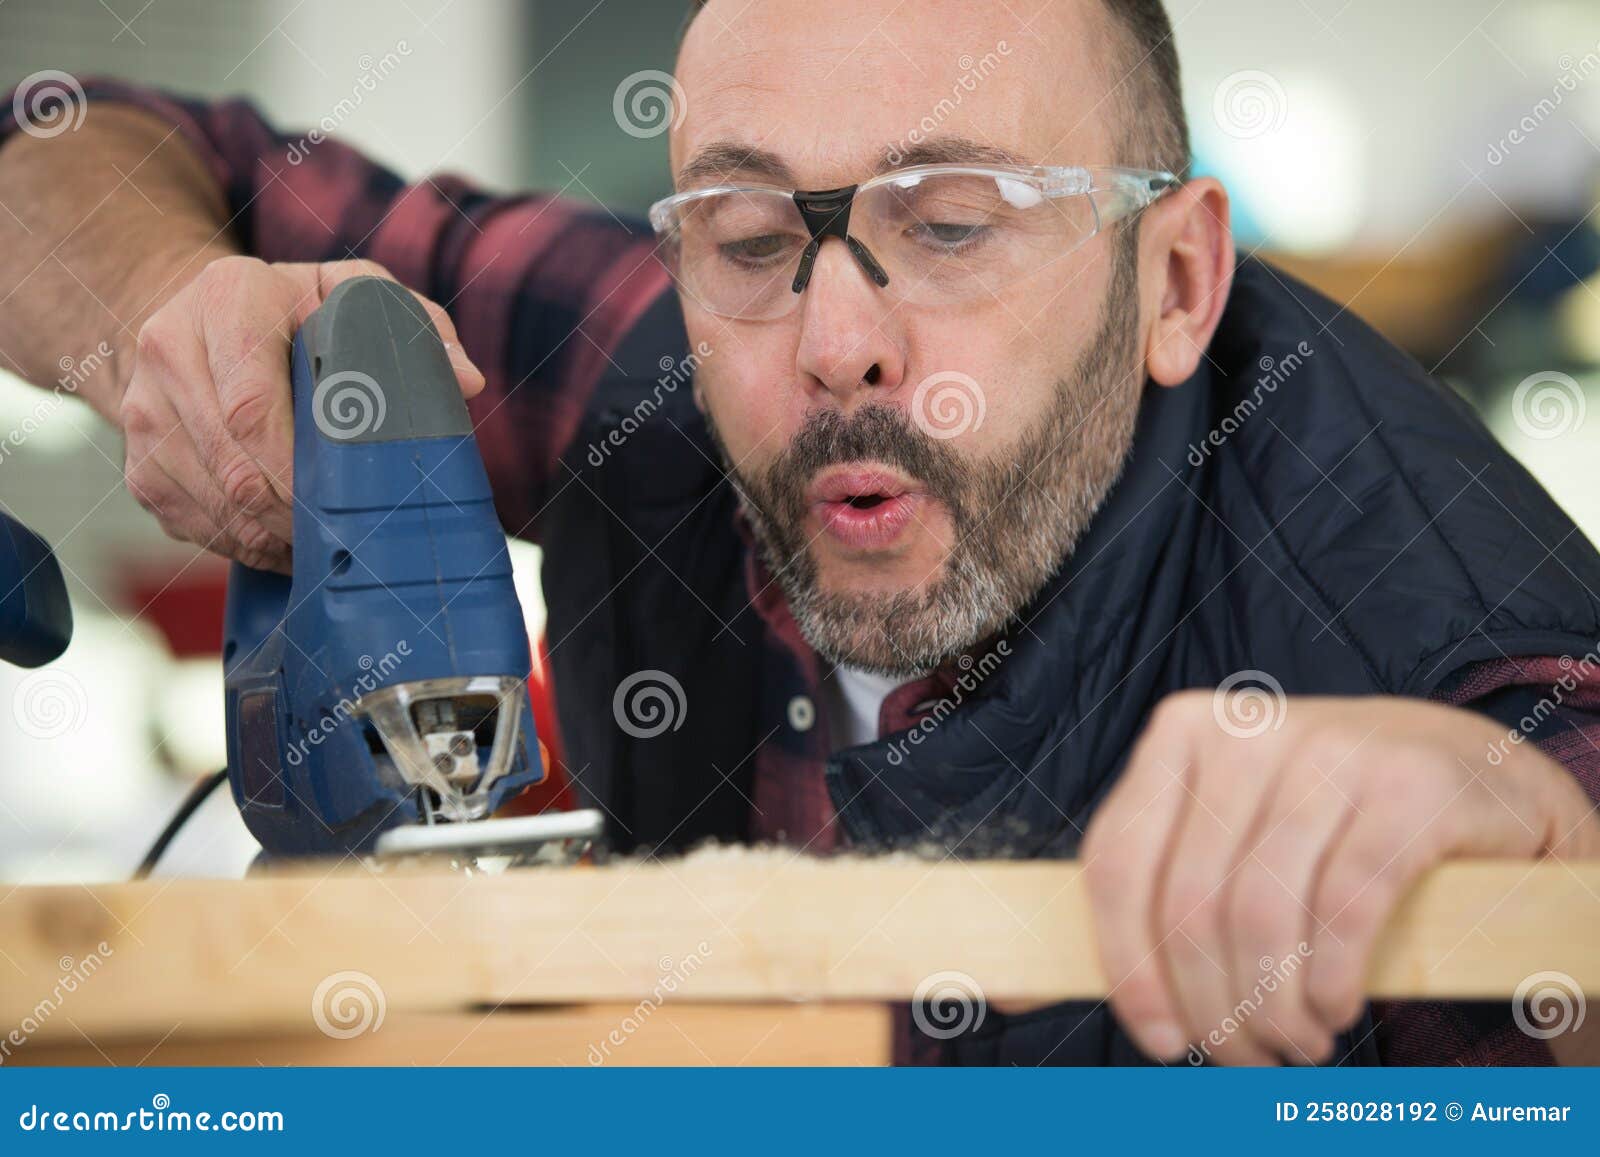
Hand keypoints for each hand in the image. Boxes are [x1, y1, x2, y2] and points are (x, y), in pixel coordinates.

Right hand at [120, 256, 483, 571]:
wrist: (200, 324)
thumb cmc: (293, 312)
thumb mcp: (351, 294)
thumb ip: (410, 322)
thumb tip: (464, 379)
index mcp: (226, 297)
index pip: (253, 405)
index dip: (299, 468)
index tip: (345, 499)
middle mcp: (170, 348)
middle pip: (235, 465)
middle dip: (298, 515)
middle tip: (351, 537)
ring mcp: (147, 412)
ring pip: (215, 504)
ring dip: (277, 538)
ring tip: (329, 545)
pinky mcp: (141, 465)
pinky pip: (200, 525)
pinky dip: (251, 546)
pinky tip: (290, 543)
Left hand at [1081, 691, 1599, 1064]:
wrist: (1470, 773)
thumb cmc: (1321, 825)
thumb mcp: (1220, 835)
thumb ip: (1131, 904)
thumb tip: (1003, 995)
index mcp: (1179, 736)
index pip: (1116, 864)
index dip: (1126, 969)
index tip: (1158, 1041)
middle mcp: (1243, 728)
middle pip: (1187, 904)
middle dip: (1210, 1007)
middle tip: (1243, 1058)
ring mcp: (1328, 750)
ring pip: (1259, 915)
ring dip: (1271, 1009)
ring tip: (1294, 1044)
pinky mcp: (1404, 790)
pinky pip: (1342, 910)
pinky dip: (1329, 983)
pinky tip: (1334, 1010)